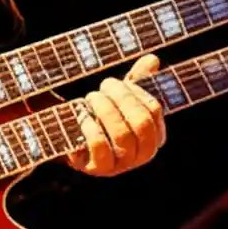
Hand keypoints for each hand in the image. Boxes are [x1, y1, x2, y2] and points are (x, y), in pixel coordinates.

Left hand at [66, 54, 165, 176]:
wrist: (73, 136)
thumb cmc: (102, 115)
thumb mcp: (119, 97)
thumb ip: (137, 79)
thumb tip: (153, 59)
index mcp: (153, 136)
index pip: (154, 110)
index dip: (137, 91)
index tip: (122, 81)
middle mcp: (141, 155)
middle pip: (141, 123)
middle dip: (122, 98)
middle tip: (105, 84)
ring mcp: (120, 164)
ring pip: (122, 136)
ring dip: (105, 110)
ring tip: (92, 97)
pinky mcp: (97, 168)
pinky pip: (100, 148)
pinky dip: (91, 127)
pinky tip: (83, 115)